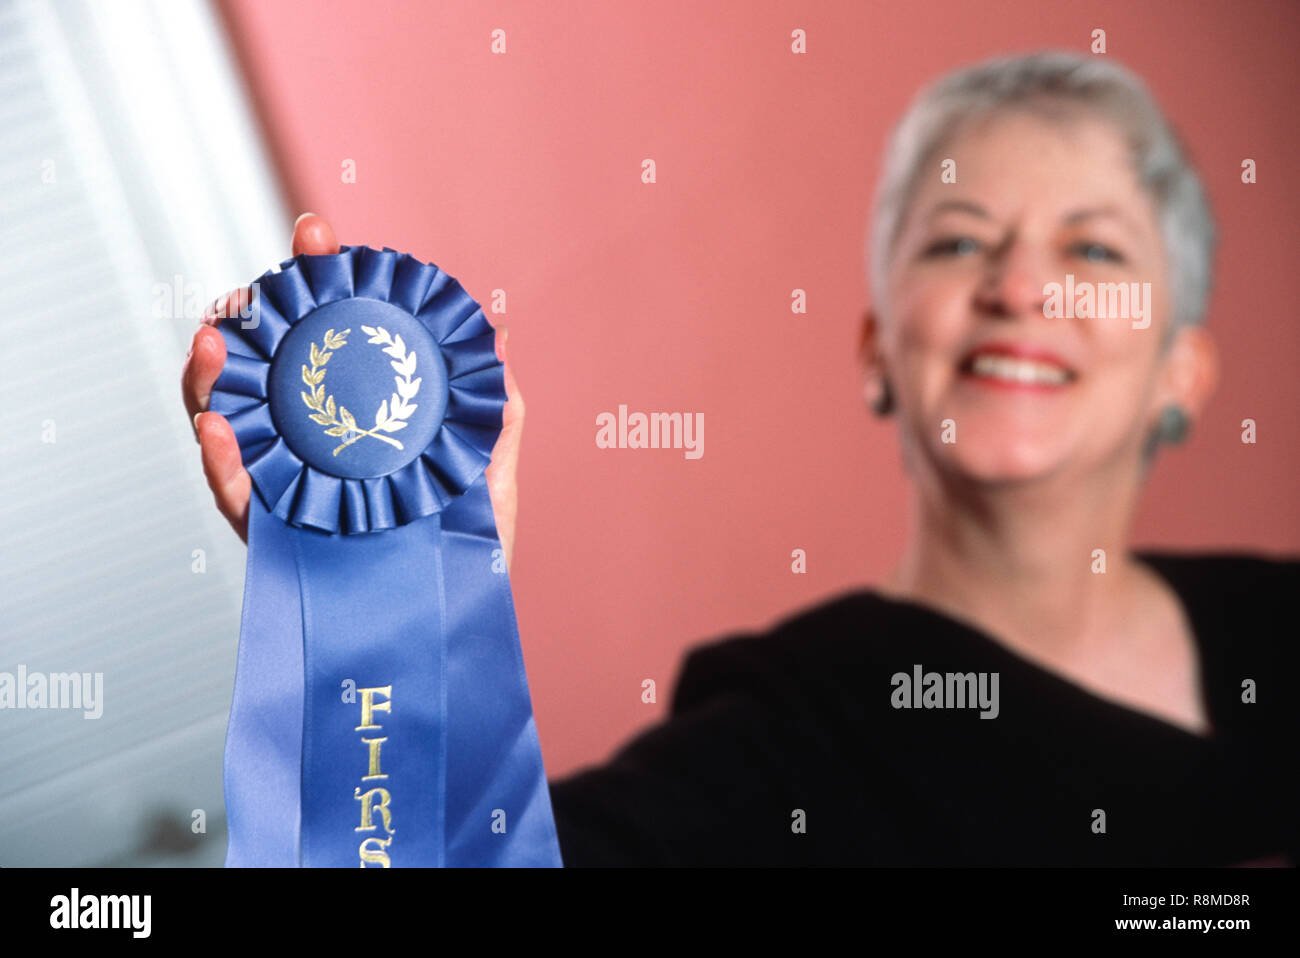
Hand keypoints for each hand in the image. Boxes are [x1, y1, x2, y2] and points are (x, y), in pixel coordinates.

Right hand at [180, 214, 523, 568]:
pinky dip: (221, 462)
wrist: (458, 624)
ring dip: (212, 381)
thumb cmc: (470, 548)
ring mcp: (291, 488)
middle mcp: (314, 446)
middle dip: (246, 323)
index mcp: (358, 419)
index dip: (315, 284)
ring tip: (213, 343)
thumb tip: (498, 336)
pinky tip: (214, 429)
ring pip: (231, 424)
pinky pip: (237, 498)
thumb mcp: (490, 473)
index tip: (315, 234)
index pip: (330, 341)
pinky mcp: (277, 538)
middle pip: (266, 373)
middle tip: (247, 292)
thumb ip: (495, 413)